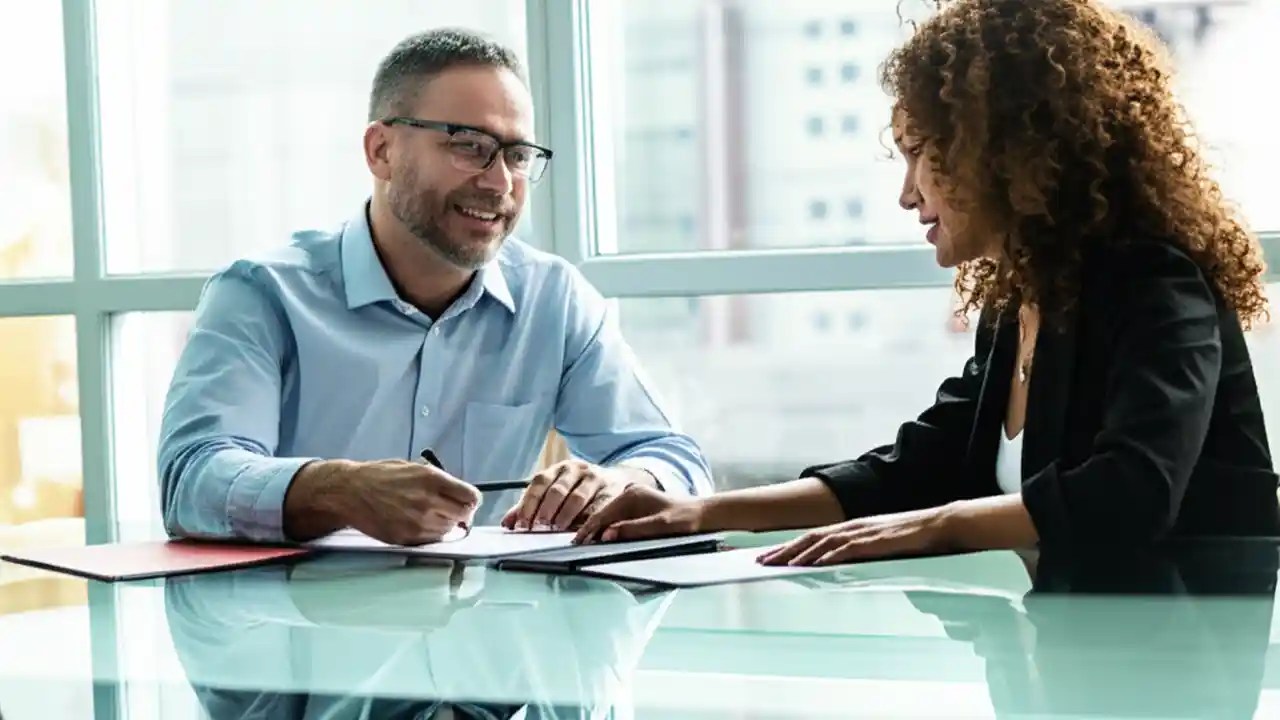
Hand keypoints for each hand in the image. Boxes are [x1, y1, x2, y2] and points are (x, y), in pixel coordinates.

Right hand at [309, 459, 480, 545]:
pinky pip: (431, 540)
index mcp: (432, 479)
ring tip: (428, 514)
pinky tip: (417, 523)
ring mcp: (417, 522)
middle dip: (461, 514)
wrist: (350, 492)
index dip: (471, 501)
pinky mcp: (407, 537)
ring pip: (448, 530)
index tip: (468, 503)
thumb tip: (459, 495)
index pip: (471, 497)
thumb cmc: (380, 477)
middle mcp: (428, 501)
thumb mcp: (414, 468)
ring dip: (445, 524)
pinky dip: (430, 534)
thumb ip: (439, 482)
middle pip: (463, 515)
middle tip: (452, 512)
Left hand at [501, 460, 650, 531]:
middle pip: (557, 490)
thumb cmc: (577, 490)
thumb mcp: (553, 492)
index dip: (529, 505)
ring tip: (558, 530)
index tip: (522, 525)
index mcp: (557, 469)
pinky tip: (581, 531)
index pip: (539, 483)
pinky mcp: (610, 490)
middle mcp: (575, 469)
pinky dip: (589, 520)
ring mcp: (594, 478)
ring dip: (566, 516)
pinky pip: (599, 506)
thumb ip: (530, 507)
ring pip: (578, 497)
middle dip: (546, 511)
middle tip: (539, 529)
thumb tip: (506, 524)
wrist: (615, 480)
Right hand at [574, 484, 704, 543]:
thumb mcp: (660, 526)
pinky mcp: (637, 510)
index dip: (588, 529)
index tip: (576, 542)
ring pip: (608, 518)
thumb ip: (632, 530)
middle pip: (602, 514)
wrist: (703, 516)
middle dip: (589, 530)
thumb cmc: (684, 521)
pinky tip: (601, 541)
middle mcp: (629, 494)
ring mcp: (633, 502)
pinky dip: (607, 531)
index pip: (602, 513)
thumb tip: (605, 535)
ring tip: (583, 545)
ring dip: (597, 531)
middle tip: (574, 547)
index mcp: (632, 494)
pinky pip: (616, 521)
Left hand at [757, 506, 954, 566]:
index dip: (787, 546)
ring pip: (823, 542)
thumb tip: (836, 565)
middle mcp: (851, 527)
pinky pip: (848, 549)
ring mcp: (863, 533)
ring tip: (779, 564)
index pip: (811, 537)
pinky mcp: (877, 541)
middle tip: (760, 561)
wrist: (938, 525)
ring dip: (799, 553)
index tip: (768, 556)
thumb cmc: (910, 537)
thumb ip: (857, 551)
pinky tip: (815, 563)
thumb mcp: (877, 544)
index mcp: (850, 528)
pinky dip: (829, 555)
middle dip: (782, 550)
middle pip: (809, 538)